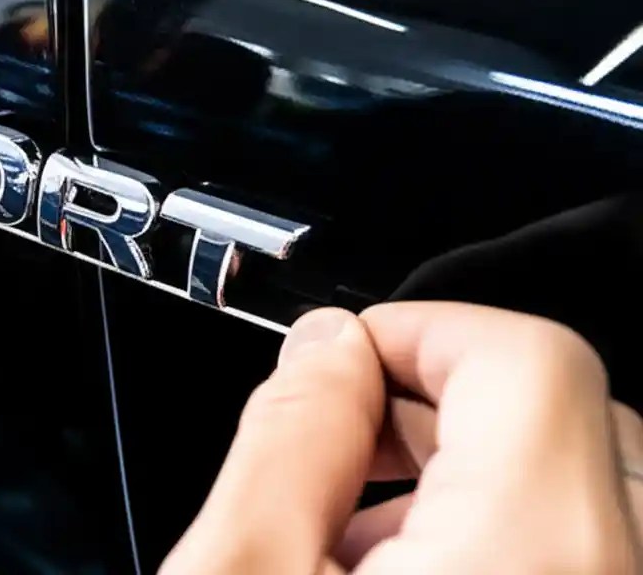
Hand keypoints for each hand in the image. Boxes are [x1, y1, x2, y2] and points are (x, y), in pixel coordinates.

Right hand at [159, 302, 641, 573]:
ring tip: (359, 542)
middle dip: (440, 406)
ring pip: (587, 494)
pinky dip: (512, 547)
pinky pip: (594, 560)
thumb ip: (287, 439)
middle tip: (342, 442)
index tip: (346, 357)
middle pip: (568, 418)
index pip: (528, 356)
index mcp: (535, 552)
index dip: (420, 331)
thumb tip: (324, 350)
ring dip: (475, 482)